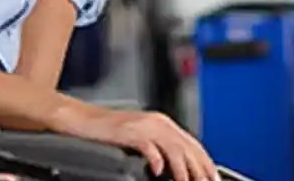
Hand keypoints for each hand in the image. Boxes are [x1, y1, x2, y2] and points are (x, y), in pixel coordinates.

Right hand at [51, 105, 218, 180]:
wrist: (80, 119)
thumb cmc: (106, 131)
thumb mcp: (139, 138)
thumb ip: (158, 148)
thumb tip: (173, 167)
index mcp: (162, 123)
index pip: (193, 144)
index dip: (206, 162)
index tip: (214, 177)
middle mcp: (157, 122)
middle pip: (188, 147)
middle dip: (201, 169)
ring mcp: (144, 126)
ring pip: (174, 149)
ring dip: (183, 170)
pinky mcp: (129, 132)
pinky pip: (149, 147)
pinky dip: (156, 161)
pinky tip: (157, 172)